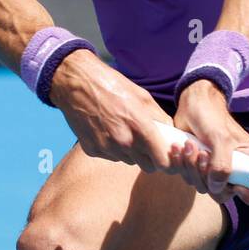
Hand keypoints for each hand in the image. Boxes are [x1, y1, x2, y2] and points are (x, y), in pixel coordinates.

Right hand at [50, 50, 175, 173]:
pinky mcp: (92, 150)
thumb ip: (160, 117)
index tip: (166, 154)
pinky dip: (112, 148)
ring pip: (128, 161)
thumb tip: (171, 133)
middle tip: (147, 144)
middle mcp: (123, 142)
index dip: (167, 160)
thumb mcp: (142, 96)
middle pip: (147, 166)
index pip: (162, 162)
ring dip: (130, 152)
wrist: (76, 83)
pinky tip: (107, 130)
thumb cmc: (112, 85)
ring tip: (123, 130)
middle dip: (150, 158)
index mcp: (139, 127)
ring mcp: (106, 148)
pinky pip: (110, 156)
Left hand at [167, 80, 248, 205]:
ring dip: (191, 168)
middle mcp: (237, 171)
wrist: (193, 106)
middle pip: (225, 194)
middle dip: (207, 177)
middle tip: (202, 153)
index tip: (234, 185)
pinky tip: (179, 148)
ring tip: (189, 145)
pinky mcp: (201, 170)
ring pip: (204, 188)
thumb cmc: (212, 116)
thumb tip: (217, 188)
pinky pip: (191, 179)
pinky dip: (182, 165)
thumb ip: (222, 164)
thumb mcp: (220, 138)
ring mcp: (218, 172)